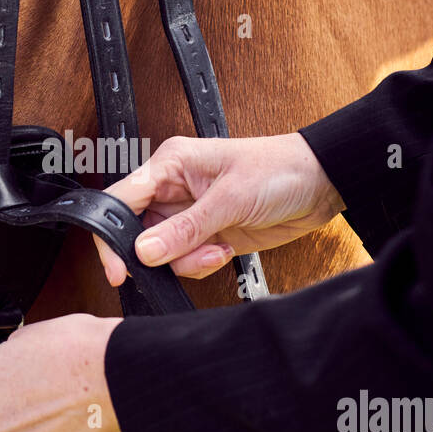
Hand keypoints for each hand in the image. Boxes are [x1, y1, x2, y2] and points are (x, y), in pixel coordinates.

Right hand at [95, 132, 344, 284]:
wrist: (321, 185)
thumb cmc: (279, 169)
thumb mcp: (230, 198)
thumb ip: (185, 227)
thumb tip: (144, 250)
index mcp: (170, 164)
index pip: (121, 199)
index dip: (111, 234)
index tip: (117, 267)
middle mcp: (174, 189)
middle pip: (136, 232)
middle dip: (157, 254)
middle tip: (180, 258)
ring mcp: (189, 214)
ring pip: (161, 252)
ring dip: (185, 261)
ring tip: (217, 249)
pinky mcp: (206, 235)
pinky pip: (185, 261)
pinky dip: (201, 264)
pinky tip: (224, 250)